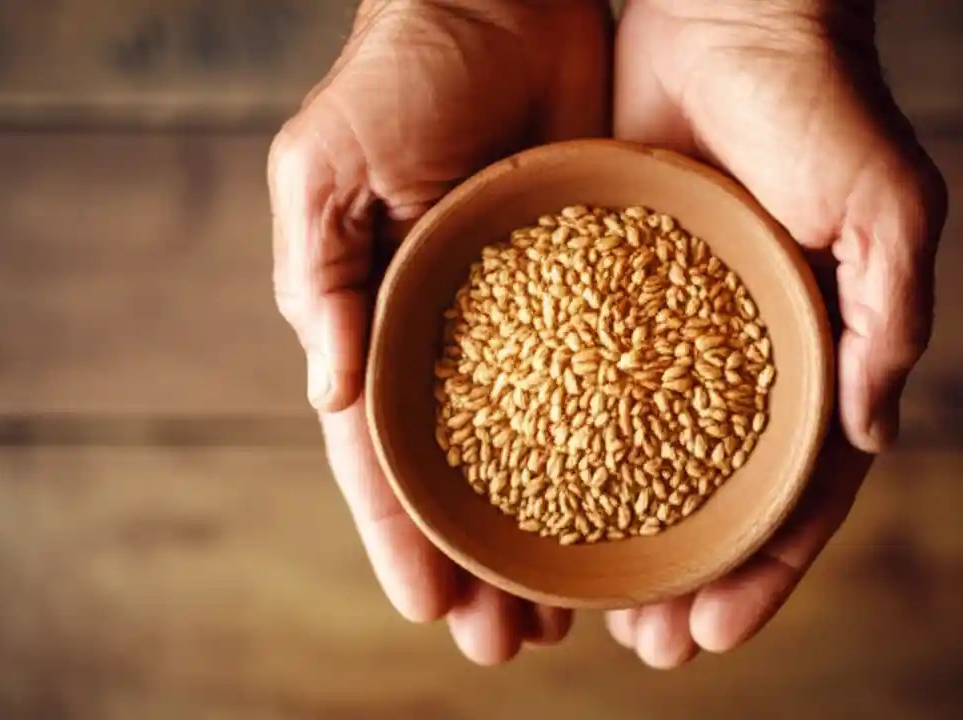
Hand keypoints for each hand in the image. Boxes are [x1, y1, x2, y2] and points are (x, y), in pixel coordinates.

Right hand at [268, 0, 609, 664]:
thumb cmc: (399, 71)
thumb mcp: (326, 163)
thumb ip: (318, 271)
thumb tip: (329, 389)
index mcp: (381, 323)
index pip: (386, 456)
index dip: (405, 538)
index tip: (435, 613)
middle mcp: (458, 339)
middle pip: (471, 477)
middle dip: (486, 564)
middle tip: (517, 646)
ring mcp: (535, 321)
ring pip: (547, 452)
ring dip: (557, 534)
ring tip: (585, 614)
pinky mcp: (606, 286)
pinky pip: (619, 383)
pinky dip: (626, 452)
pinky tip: (644, 508)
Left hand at [606, 0, 947, 666]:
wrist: (728, 10)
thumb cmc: (823, 100)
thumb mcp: (887, 204)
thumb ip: (892, 316)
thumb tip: (872, 433)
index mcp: (817, 354)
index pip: (799, 489)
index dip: (767, 569)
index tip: (717, 631)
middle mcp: (745, 356)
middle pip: (716, 494)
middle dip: (687, 576)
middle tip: (646, 645)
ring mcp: (676, 329)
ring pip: (646, 456)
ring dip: (621, 535)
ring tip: (582, 607)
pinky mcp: (609, 287)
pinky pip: (585, 380)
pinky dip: (568, 446)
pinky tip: (533, 496)